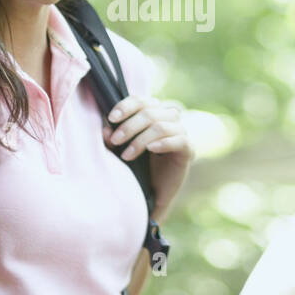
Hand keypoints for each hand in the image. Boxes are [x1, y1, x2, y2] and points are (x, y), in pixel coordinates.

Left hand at [103, 95, 193, 220]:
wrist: (150, 194)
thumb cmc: (135, 166)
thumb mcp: (119, 150)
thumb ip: (113, 139)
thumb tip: (106, 129)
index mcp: (153, 112)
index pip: (141, 100)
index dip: (126, 106)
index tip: (111, 118)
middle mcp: (169, 118)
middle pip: (150, 112)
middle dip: (129, 126)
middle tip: (115, 141)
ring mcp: (181, 133)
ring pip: (161, 126)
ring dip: (140, 139)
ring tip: (126, 155)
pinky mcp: (189, 150)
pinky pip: (180, 140)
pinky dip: (164, 143)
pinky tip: (151, 150)